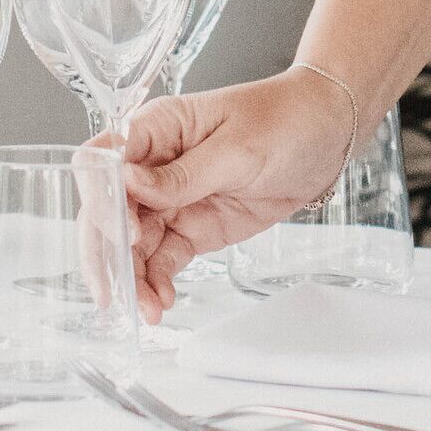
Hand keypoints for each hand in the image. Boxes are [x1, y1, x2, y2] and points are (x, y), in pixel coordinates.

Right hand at [113, 67, 358, 319]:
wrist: (328, 135)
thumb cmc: (285, 120)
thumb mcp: (237, 148)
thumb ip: (182, 174)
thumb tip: (128, 182)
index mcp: (156, 128)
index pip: (103, 162)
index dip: (103, 200)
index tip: (128, 233)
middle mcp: (153, 164)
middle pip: (109, 211)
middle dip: (108, 253)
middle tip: (116, 292)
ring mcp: (172, 199)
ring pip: (133, 243)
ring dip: (133, 277)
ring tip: (147, 309)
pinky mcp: (192, 226)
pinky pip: (163, 257)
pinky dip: (157, 281)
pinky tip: (162, 301)